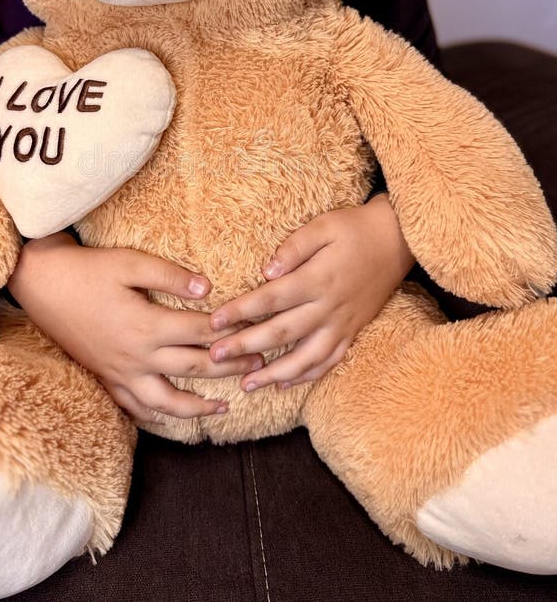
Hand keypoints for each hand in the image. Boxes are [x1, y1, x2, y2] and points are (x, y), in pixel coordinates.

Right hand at [8, 233, 262, 422]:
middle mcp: (137, 356)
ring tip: (223, 408)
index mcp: (147, 325)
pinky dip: (158, 416)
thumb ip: (169, 276)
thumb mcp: (129, 263)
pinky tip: (172, 416)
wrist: (41, 284)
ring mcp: (120, 372)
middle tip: (260, 365)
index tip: (257, 327)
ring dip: (198, 407)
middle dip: (230, 368)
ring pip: (166, 401)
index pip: (201, 332)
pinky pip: (135, 407)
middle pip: (194, 368)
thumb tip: (207, 289)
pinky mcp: (105, 377)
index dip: (232, 330)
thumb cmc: (87, 270)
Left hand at [208, 194, 414, 390]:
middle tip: (215, 357)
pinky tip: (285, 384)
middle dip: (245, 346)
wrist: (397, 241)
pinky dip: (307, 376)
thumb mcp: (323, 226)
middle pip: (281, 332)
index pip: (270, 299)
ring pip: (305, 357)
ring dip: (274, 374)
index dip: (240, 311)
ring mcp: (342, 323)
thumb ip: (294, 247)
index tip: (214, 321)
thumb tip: (266, 271)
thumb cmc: (354, 229)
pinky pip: (329, 361)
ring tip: (246, 385)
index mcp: (317, 279)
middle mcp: (329, 306)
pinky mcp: (352, 331)